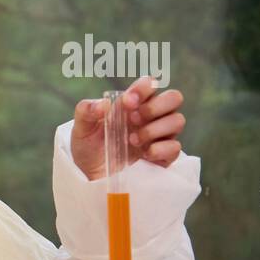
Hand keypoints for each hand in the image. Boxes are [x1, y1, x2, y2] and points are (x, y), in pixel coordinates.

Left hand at [71, 76, 185, 181]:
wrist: (90, 175)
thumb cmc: (89, 146)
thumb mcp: (81, 128)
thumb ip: (86, 111)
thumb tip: (103, 104)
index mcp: (134, 103)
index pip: (151, 84)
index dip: (143, 88)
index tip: (126, 102)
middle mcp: (151, 116)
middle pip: (174, 98)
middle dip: (155, 107)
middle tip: (133, 119)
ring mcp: (160, 136)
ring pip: (178, 121)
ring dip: (154, 129)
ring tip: (132, 140)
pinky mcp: (164, 157)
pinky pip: (175, 148)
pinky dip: (160, 149)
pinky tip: (144, 154)